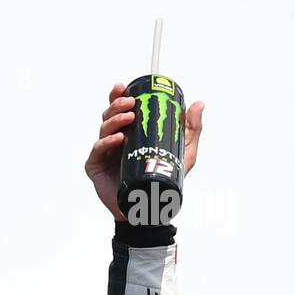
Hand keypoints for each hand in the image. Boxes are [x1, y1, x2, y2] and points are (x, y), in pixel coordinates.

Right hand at [85, 83, 204, 221]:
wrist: (153, 208)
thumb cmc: (165, 178)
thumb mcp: (184, 152)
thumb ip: (191, 129)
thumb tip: (198, 104)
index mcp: (130, 133)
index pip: (121, 111)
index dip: (118, 97)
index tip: (125, 87)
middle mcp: (114, 140)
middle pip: (110, 116)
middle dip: (117, 105)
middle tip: (130, 103)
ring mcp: (104, 153)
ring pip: (104, 130)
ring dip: (115, 120)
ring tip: (129, 117)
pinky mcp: (96, 167)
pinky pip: (98, 151)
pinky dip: (107, 142)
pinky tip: (118, 139)